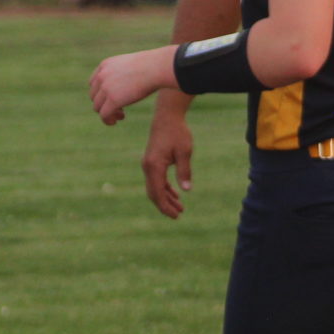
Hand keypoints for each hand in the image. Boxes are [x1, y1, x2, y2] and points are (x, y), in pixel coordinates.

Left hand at [89, 46, 173, 125]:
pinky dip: (108, 120)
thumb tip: (124, 85)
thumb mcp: (131, 65)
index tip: (112, 98)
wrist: (155, 68)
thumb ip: (123, 73)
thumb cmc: (150, 66)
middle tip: (120, 109)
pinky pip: (104, 115)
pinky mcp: (113, 100)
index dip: (101, 93)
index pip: (93, 83)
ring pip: (97, 107)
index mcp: (105, 65)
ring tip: (121, 115)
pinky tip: (118, 120)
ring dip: (107, 113)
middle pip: (94, 96)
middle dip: (104, 104)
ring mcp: (106, 88)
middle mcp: (102, 76)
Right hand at [141, 91, 195, 218]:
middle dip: (165, 205)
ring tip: (180, 207)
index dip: (165, 206)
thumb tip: (186, 190)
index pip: (157, 192)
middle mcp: (148, 166)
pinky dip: (164, 188)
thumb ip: (184, 171)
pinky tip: (175, 194)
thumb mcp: (184, 152)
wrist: (167, 117)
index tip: (176, 216)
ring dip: (166, 198)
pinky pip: (156, 179)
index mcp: (154, 166)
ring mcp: (148, 164)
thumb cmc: (177, 133)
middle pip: (153, 192)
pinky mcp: (152, 161)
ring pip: (154, 187)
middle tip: (178, 215)